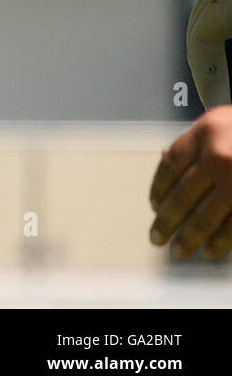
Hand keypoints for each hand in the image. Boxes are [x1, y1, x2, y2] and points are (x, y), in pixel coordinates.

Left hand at [149, 106, 231, 259]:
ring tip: (179, 251)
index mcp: (205, 132)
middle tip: (156, 239)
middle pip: (182, 196)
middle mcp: (220, 156)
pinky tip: (211, 250)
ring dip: (190, 238)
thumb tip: (163, 160)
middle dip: (166, 222)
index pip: (170, 166)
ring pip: (206, 217)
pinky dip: (220, 242)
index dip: (158, 189)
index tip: (154, 206)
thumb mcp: (220, 124)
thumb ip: (196, 143)